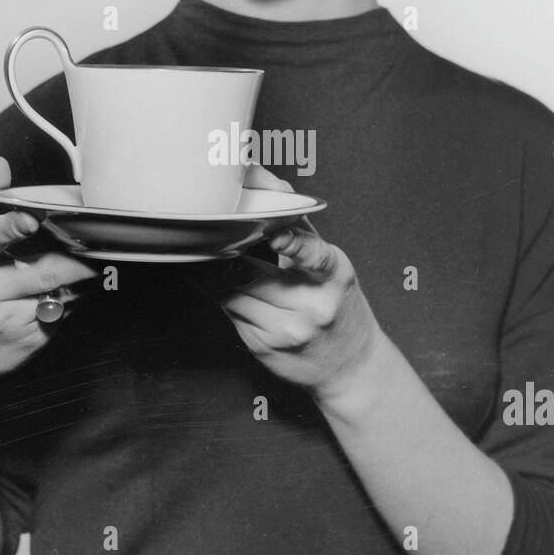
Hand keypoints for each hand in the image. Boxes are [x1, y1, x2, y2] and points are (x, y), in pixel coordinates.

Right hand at [0, 156, 101, 396]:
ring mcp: (4, 321)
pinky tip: (73, 290)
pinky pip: (63, 312)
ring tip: (93, 262)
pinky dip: (74, 297)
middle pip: (42, 271)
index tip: (30, 218)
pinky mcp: (27, 341)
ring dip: (83, 277)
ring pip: (61, 293)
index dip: (9, 228)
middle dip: (77, 257)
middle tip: (97, 240)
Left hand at [215, 165, 387, 397]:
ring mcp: (286, 332)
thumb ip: (301, 230)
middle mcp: (313, 307)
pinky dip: (219, 293)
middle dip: (226, 252)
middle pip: (253, 274)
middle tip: (208, 230)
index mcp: (334, 278)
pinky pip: (229, 312)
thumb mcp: (332, 267)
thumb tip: (272, 187)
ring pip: (231, 293)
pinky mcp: (263, 348)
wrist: (352, 368)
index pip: (314, 256)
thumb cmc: (339, 307)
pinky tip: (214, 282)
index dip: (292, 243)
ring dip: (211, 272)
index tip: (276, 233)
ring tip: (201, 253)